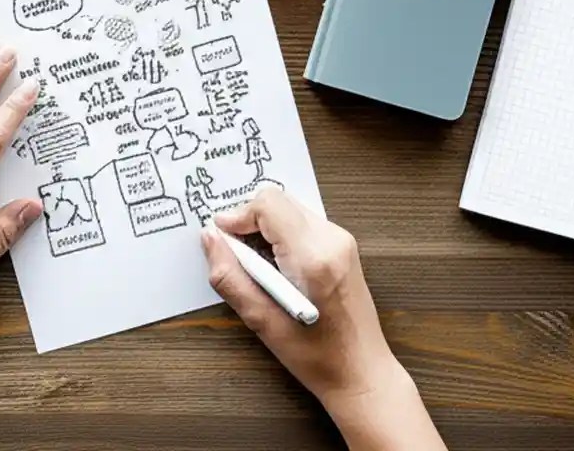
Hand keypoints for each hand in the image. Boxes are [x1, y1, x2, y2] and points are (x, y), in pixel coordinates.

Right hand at [201, 188, 401, 400]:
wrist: (362, 373)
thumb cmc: (319, 357)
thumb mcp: (262, 322)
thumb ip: (230, 276)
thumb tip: (210, 239)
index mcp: (313, 257)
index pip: (268, 204)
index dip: (238, 217)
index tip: (223, 239)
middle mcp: (332, 241)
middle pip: (278, 201)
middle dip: (250, 222)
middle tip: (239, 257)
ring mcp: (342, 241)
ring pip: (289, 210)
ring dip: (265, 231)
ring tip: (260, 270)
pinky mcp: (343, 247)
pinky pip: (302, 224)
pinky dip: (281, 237)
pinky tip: (278, 270)